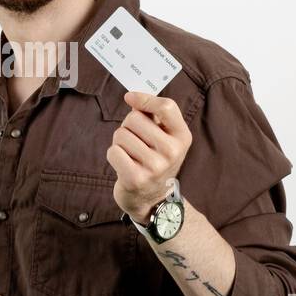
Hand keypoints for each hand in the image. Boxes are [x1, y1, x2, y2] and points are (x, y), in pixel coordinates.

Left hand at [106, 90, 192, 222]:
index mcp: (182, 137)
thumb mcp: (164, 137)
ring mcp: (155, 167)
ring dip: (120, 143)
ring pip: (121, 135)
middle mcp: (172, 152)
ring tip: (131, 155)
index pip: (167, 106)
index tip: (130, 97)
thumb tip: (132, 97)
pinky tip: (124, 165)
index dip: (144, 99)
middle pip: (135, 118)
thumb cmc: (154, 159)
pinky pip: (113, 151)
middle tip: (135, 141)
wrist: (151, 199)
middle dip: (127, 126)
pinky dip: (114, 155)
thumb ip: (153, 115)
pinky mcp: (136, 178)